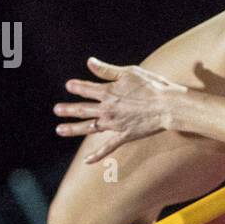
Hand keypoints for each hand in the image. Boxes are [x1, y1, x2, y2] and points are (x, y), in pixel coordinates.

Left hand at [54, 57, 187, 163]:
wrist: (167, 105)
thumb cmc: (152, 85)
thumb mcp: (129, 72)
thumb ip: (107, 70)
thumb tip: (89, 62)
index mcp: (108, 92)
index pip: (86, 89)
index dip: (76, 86)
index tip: (68, 85)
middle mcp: (107, 109)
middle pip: (82, 109)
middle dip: (68, 109)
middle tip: (57, 110)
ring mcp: (114, 124)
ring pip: (89, 127)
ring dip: (73, 129)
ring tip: (59, 130)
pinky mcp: (124, 135)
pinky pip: (107, 147)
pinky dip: (97, 155)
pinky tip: (87, 161)